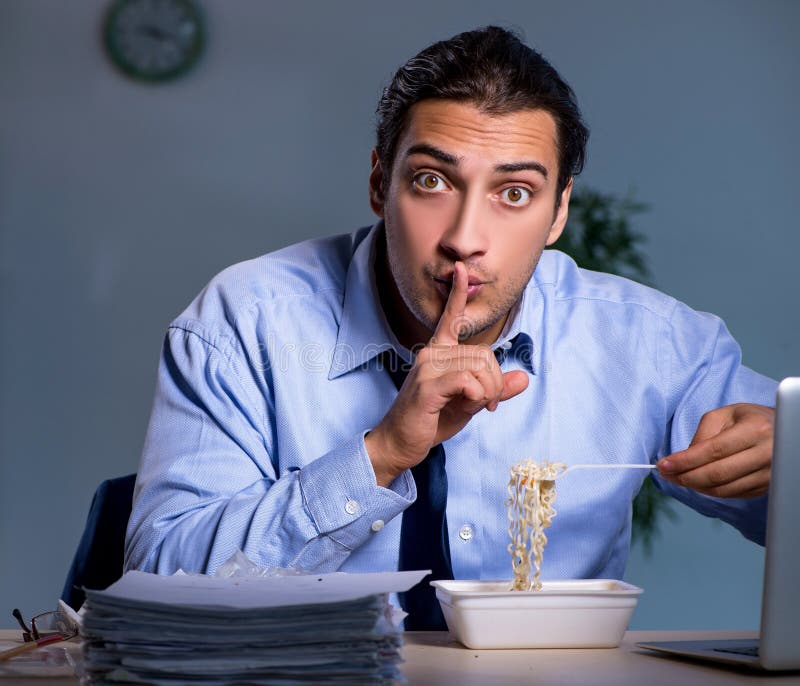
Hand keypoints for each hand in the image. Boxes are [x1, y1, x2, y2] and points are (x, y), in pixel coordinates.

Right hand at [366, 262, 528, 486]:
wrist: (400, 444)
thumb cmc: (430, 422)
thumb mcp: (469, 404)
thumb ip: (494, 390)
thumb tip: (524, 379)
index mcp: (438, 354)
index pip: (450, 318)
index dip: (457, 293)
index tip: (461, 269)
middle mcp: (431, 354)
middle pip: (484, 353)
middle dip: (496, 382)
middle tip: (491, 403)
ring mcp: (427, 368)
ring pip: (479, 366)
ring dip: (489, 391)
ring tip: (482, 407)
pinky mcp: (428, 386)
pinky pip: (468, 381)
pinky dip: (478, 395)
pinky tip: (471, 407)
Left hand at [657, 403, 773, 497]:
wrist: (783, 430)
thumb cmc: (750, 419)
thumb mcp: (723, 415)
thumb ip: (702, 434)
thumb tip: (685, 459)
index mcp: (755, 429)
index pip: (713, 450)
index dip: (685, 460)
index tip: (664, 465)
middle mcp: (767, 453)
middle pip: (717, 474)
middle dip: (686, 477)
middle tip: (667, 474)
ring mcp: (770, 474)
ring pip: (724, 489)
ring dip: (695, 486)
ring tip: (677, 478)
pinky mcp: (767, 487)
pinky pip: (733, 494)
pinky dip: (711, 491)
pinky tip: (698, 482)